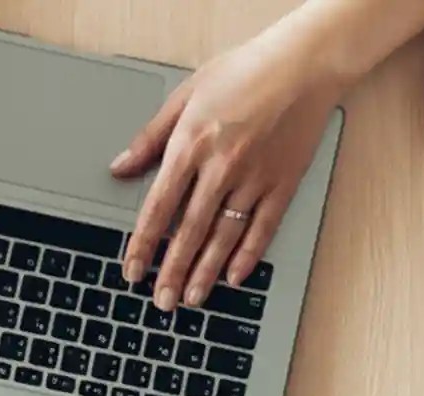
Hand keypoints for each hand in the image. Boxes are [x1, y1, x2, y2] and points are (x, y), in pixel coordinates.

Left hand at [111, 29, 343, 310]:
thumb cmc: (244, 71)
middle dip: (171, 271)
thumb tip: (120, 166)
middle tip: (160, 301)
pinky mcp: (283, 184)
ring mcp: (254, 179)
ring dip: (205, 272)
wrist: (303, 65)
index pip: (158, 207)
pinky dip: (248, 255)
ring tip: (192, 299)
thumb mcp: (185, 95)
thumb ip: (151, 136)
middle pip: (189, 231)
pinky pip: (262, 229)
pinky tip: (234, 276)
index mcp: (191, 144)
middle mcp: (221, 167)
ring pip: (224, 237)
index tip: (132, 270)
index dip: (143, 244)